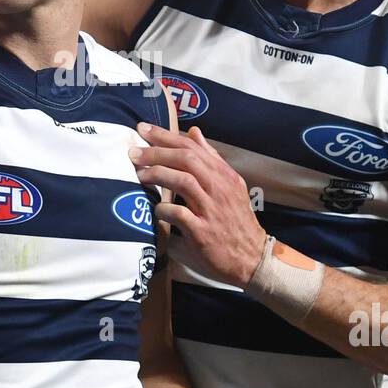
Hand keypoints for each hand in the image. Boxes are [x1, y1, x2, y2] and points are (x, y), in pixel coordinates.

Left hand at [130, 123, 266, 286]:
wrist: (252, 258)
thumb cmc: (235, 221)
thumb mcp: (229, 185)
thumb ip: (211, 159)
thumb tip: (194, 132)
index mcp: (224, 175)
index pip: (192, 147)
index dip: (166, 136)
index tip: (144, 129)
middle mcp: (219, 188)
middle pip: (187, 159)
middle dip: (157, 152)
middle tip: (134, 152)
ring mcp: (211, 210)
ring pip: (184, 181)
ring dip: (158, 173)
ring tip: (139, 173)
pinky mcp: (202, 233)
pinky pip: (178, 214)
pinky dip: (162, 209)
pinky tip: (155, 209)